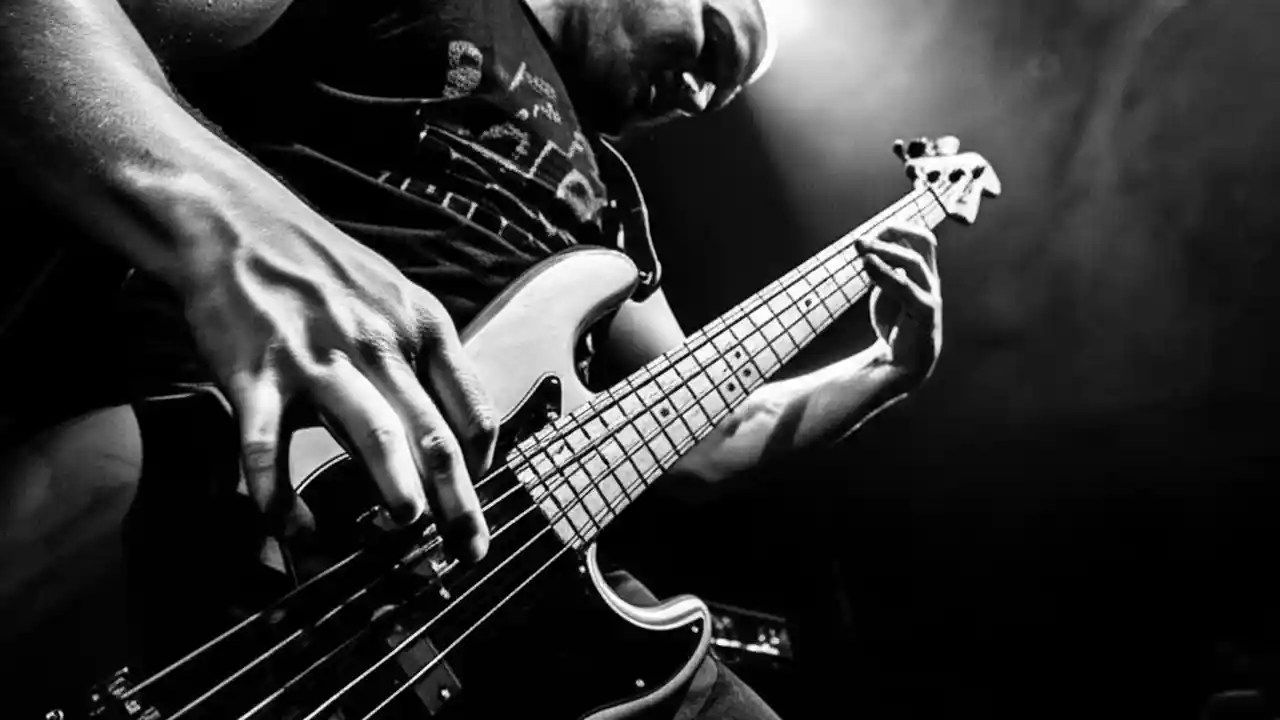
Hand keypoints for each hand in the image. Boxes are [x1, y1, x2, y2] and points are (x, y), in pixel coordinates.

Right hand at [183, 210, 495, 561]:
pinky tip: (296, 532)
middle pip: (435, 434)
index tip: (475, 495)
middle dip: (459, 501)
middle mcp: (379, 344)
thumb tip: (458, 424)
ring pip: (374, 435)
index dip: (483, 464)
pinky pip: (270, 450)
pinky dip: (281, 500)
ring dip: (398, 488)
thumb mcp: (395, 296)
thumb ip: (426, 355)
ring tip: (408, 527)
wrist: (235, 225)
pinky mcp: (256, 376)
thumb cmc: (321, 268)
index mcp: (421, 325)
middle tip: (468, 548)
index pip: (473, 409)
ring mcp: (318, 360)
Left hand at [853, 222, 942, 384]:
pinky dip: (885, 273)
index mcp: (924, 273)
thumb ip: (882, 269)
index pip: (922, 239)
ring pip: (914, 262)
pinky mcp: (925, 312)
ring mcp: (930, 295)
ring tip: (860, 247)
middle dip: (891, 235)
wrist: (901, 361)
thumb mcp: (887, 291)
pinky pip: (905, 287)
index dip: (899, 229)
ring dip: (885, 251)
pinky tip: (866, 265)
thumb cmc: (895, 323)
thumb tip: (865, 246)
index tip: (873, 232)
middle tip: (861, 239)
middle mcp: (931, 280)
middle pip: (921, 244)